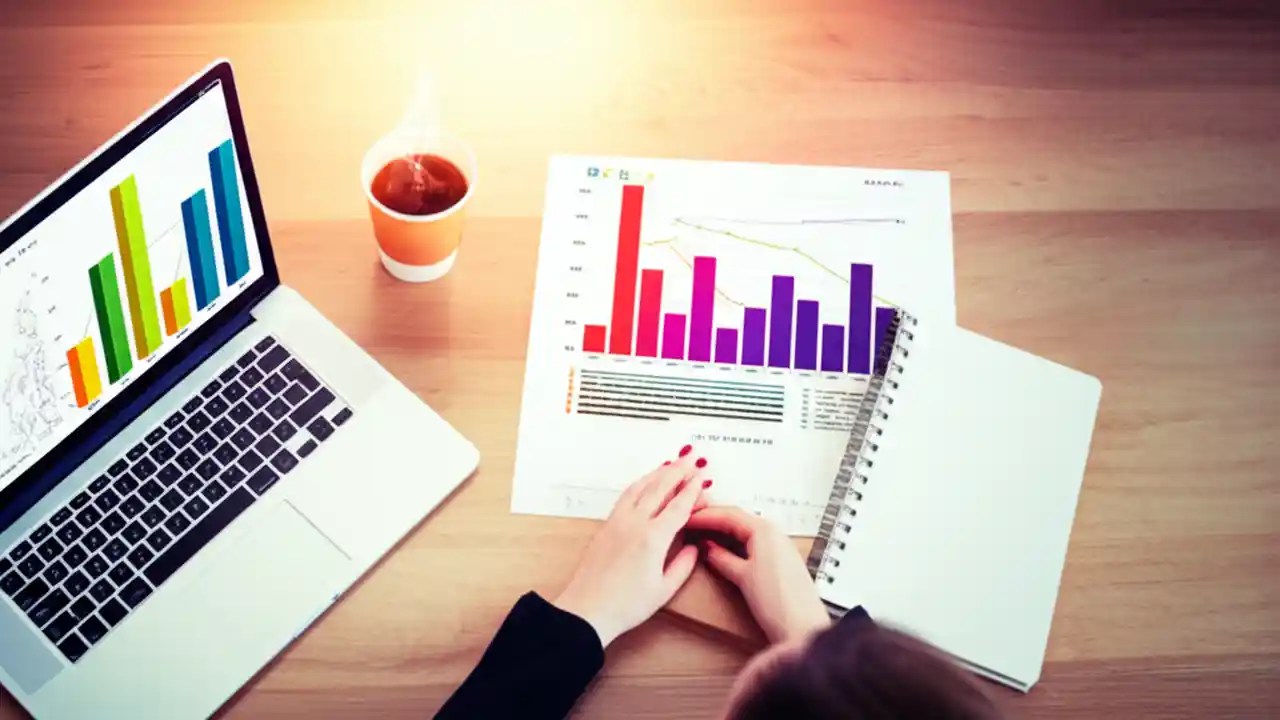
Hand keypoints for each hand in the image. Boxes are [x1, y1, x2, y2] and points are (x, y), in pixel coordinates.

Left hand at [553, 448, 710, 646]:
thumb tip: (694, 548)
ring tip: (671, 463)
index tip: (702, 477)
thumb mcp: (663, 590)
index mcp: (653, 539)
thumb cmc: (625, 606)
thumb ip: (683, 565)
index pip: (678, 506)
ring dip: (658, 473)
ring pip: (640, 487)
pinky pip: (626, 496)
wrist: (588, 610)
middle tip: (691, 458)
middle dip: (678, 471)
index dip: (692, 490)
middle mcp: (634, 524)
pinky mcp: (606, 526)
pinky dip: (640, 484)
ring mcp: (617, 522)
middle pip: (660, 488)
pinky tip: (645, 482)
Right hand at [686, 506, 829, 643]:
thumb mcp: (742, 577)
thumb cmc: (779, 603)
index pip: (728, 514)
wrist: (803, 629)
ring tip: (704, 534)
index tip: (687, 519)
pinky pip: (754, 542)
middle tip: (692, 522)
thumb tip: (708, 547)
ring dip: (724, 530)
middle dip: (714, 519)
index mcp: (765, 530)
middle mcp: (775, 533)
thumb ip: (721, 558)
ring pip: (746, 530)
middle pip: (738, 518)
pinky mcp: (782, 559)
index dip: (705, 515)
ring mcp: (780, 546)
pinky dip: (737, 542)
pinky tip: (725, 549)